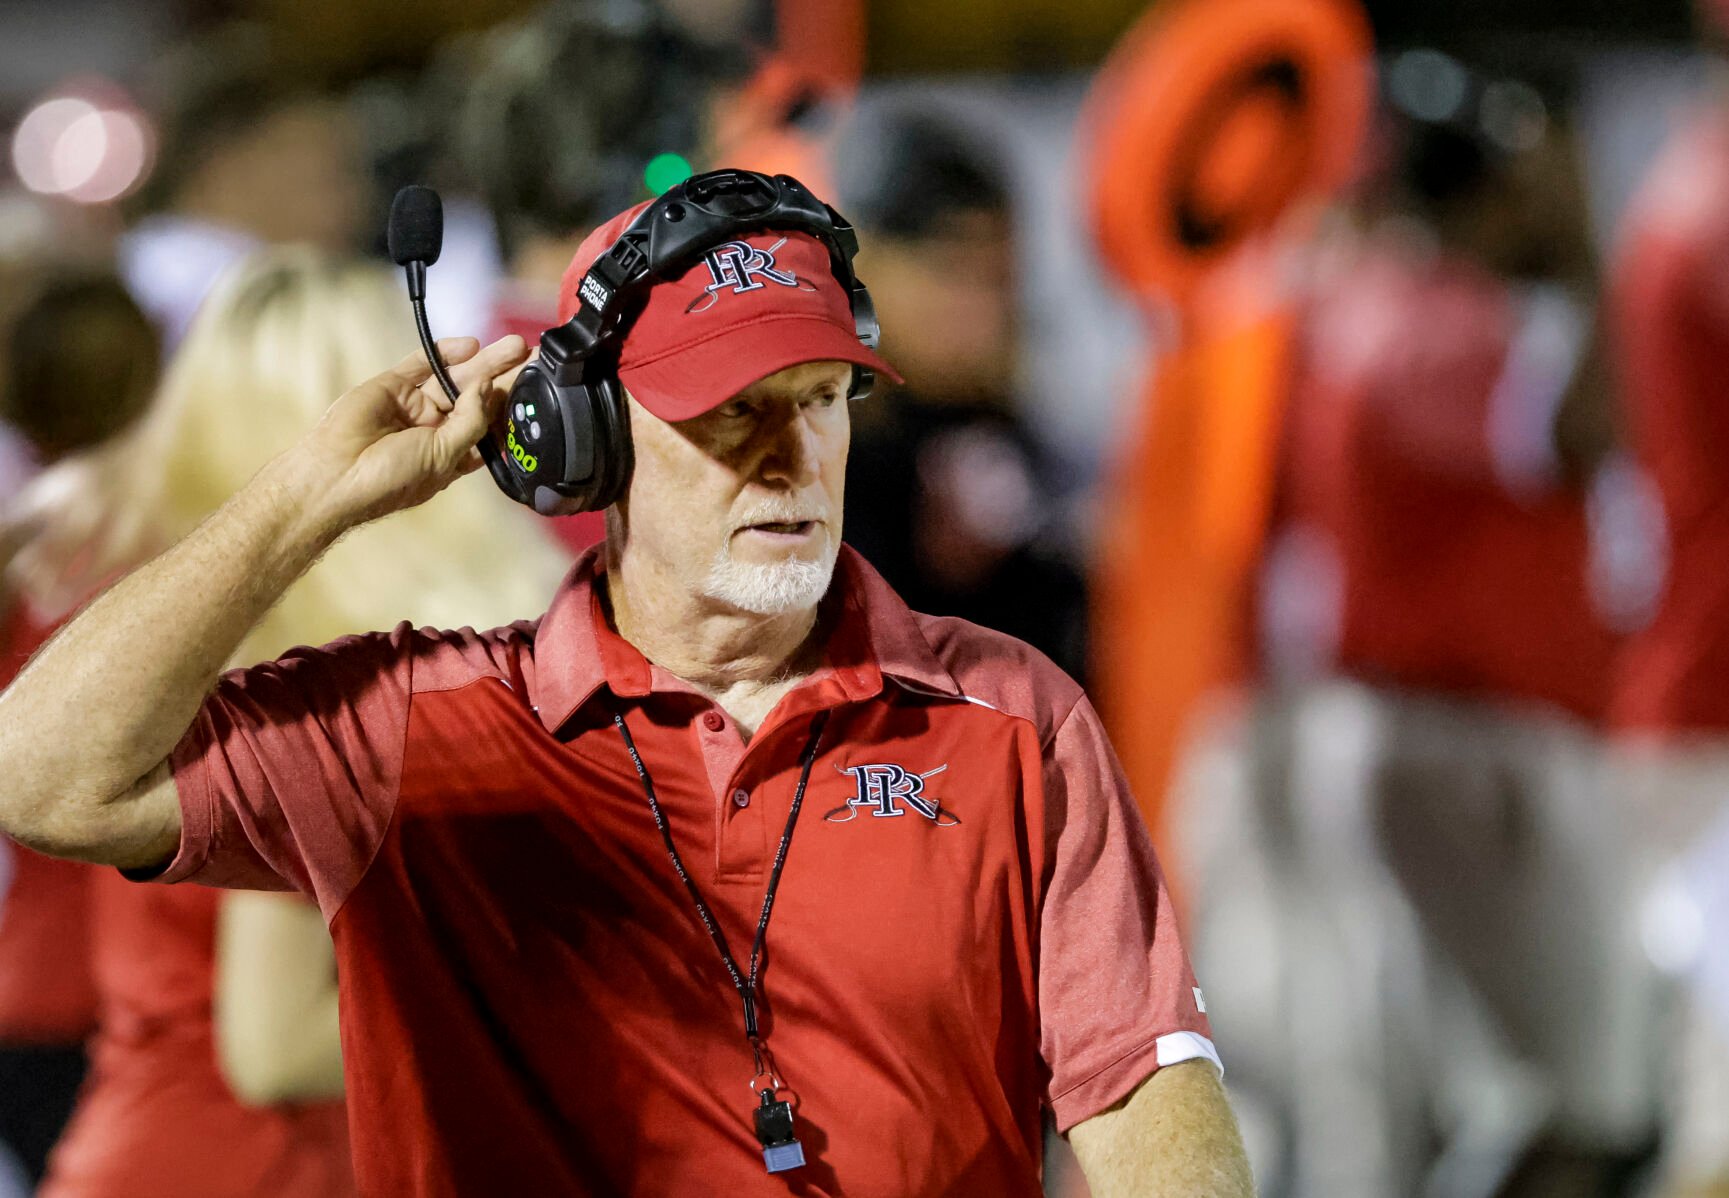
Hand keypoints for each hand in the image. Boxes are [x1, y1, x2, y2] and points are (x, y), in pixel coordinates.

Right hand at [284, 334, 528, 534]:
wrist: (335, 474)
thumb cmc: (390, 479)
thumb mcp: (445, 456)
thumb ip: (471, 421)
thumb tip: (489, 386)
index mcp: (452, 454)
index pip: (489, 425)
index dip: (513, 408)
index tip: (540, 390)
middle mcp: (436, 429)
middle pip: (478, 397)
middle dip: (506, 377)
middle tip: (534, 358)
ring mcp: (413, 406)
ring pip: (455, 377)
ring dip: (485, 361)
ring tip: (514, 346)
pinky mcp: (392, 386)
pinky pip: (422, 363)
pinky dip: (444, 353)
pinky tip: (470, 345)